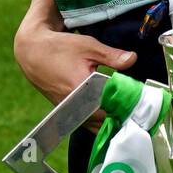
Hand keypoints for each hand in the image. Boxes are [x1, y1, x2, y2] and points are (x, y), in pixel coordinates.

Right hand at [14, 0, 135, 126]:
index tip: (140, 107)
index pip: (110, 109)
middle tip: (137, 112)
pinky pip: (86, 123)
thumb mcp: (88, 46)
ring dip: (110, 121)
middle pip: (104, 121)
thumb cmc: (59, 47)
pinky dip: (99, 121)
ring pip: (94, 126)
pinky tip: (111, 115)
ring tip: (126, 114)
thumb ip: (112, 56)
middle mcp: (74, 105)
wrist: (32, 53)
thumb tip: (133, 59)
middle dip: (120, 117)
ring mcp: (68, 111)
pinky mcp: (66, 113)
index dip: (126, 109)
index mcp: (81, 90)